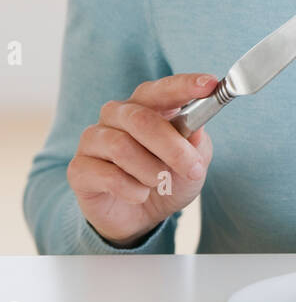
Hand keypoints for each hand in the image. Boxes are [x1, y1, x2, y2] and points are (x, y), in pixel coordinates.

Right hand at [66, 73, 218, 245]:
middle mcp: (116, 115)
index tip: (210, 84)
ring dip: (151, 172)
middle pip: (141, 119)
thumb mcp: (193, 163)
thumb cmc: (167, 179)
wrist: (140, 217)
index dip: (186, 85)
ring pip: (122, 147)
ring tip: (159, 183)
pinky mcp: (79, 168)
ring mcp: (94, 139)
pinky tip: (138, 195)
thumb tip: (196, 129)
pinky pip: (108, 176)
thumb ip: (196, 144)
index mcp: (147, 105)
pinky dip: (133, 190)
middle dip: (172, 147)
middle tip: (193, 169)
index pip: (163, 89)